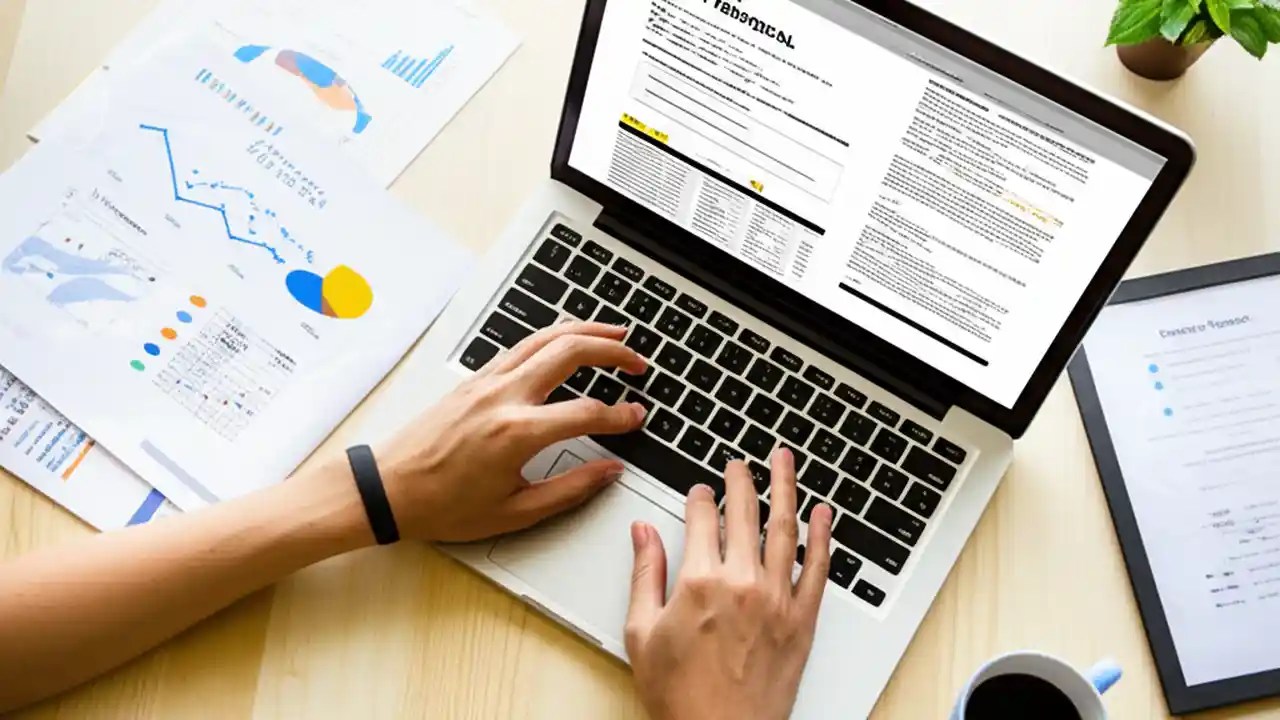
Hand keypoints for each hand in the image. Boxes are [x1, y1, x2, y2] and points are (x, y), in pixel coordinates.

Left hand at [370, 321, 647, 541]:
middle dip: (612, 350)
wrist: (386, 489)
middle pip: (570, 351)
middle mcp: (503, 397)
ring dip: (584, 331)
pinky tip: (566, 340)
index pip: (587, 412)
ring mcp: (486, 382)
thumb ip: (570, 490)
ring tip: (614, 334)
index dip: (620, 416)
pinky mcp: (474, 379)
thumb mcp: (514, 513)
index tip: (637, 418)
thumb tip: (608, 472)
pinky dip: (552, 336)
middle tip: (638, 360)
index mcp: (517, 433)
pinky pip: (522, 346)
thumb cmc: (442, 507)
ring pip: (545, 337)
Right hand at [625, 449, 833, 719]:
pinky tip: (822, 514)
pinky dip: (822, 536)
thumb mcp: (641, 633)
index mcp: (699, 582)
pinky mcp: (802, 620)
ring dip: (785, 487)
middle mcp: (742, 583)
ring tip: (784, 461)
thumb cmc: (680, 696)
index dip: (699, 497)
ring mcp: (777, 599)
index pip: (701, 518)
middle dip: (741, 480)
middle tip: (740, 463)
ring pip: (785, 528)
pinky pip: (818, 568)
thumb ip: (644, 574)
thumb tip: (642, 533)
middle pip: (744, 512)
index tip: (699, 490)